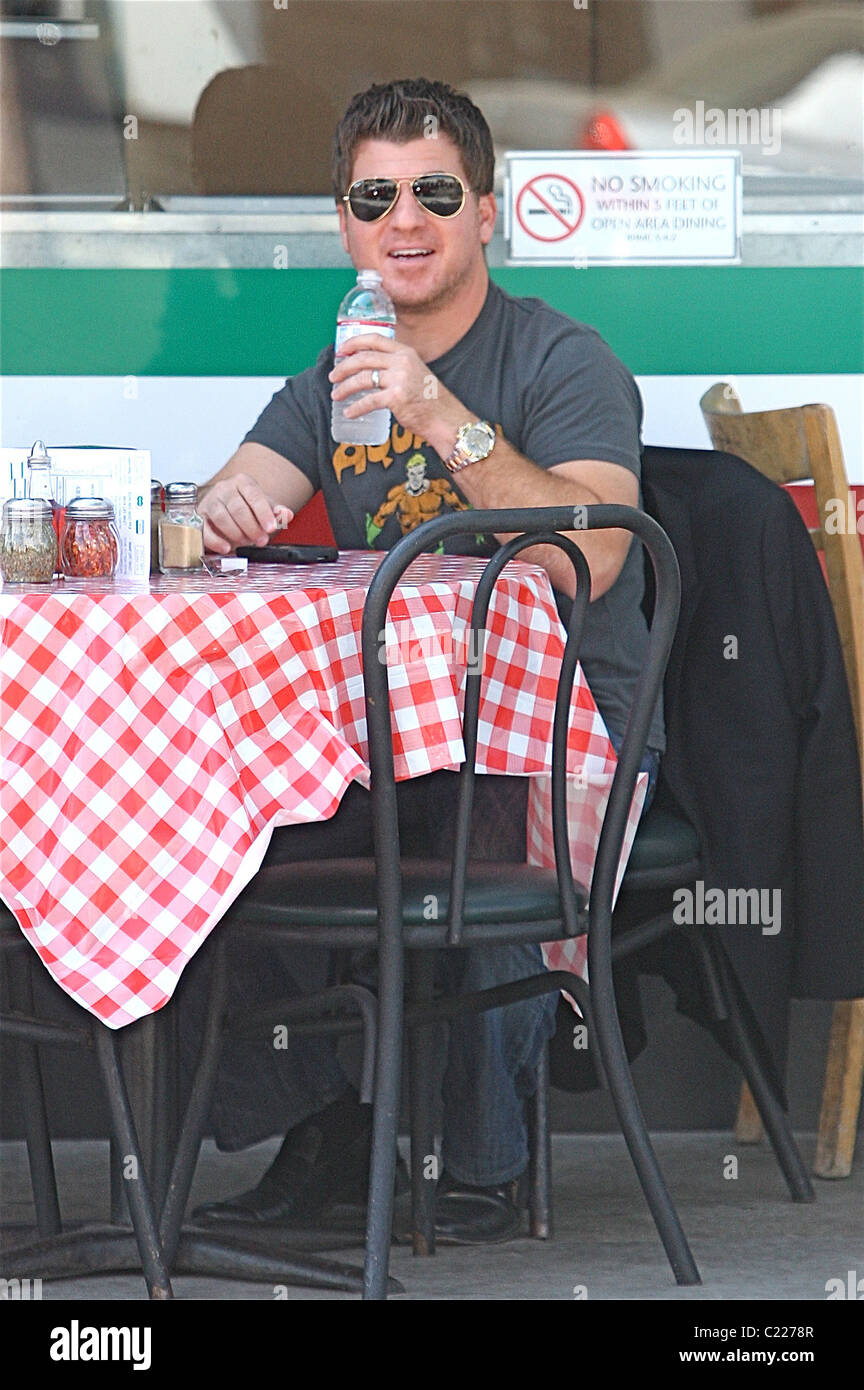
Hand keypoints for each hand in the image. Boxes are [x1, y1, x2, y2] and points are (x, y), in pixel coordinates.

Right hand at [198, 473, 292, 554]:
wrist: (225, 507)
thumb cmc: (247, 507)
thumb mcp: (265, 508)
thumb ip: (277, 512)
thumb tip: (287, 515)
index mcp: (243, 482)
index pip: (254, 495)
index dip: (263, 513)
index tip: (271, 528)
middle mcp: (224, 488)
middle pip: (238, 508)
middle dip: (252, 527)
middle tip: (261, 540)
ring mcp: (210, 501)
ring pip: (221, 517)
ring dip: (236, 533)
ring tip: (246, 542)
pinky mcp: (199, 516)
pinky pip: (204, 529)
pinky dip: (215, 540)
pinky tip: (226, 548)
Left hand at [328, 334, 463, 444]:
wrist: (445, 418)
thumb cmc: (429, 399)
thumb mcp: (415, 372)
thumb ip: (397, 366)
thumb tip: (371, 369)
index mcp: (406, 352)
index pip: (374, 339)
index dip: (354, 342)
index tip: (341, 350)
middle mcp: (402, 362)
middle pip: (363, 358)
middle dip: (343, 368)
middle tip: (333, 377)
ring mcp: (400, 379)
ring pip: (362, 378)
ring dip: (345, 387)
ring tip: (336, 394)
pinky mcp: (397, 398)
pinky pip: (369, 401)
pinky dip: (356, 407)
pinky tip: (349, 412)